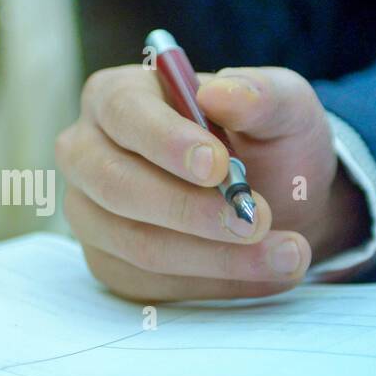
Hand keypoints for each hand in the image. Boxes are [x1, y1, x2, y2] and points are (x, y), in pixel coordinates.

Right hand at [56, 65, 369, 300]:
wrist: (275, 200)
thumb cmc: (265, 141)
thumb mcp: (283, 106)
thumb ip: (261, 94)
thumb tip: (219, 93)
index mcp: (116, 96)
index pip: (125, 112)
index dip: (166, 140)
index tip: (217, 166)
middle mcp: (88, 154)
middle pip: (115, 185)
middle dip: (189, 209)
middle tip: (256, 220)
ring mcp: (91, 214)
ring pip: (137, 244)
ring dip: (217, 256)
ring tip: (287, 253)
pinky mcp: (110, 264)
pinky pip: (153, 283)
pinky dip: (215, 282)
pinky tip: (265, 271)